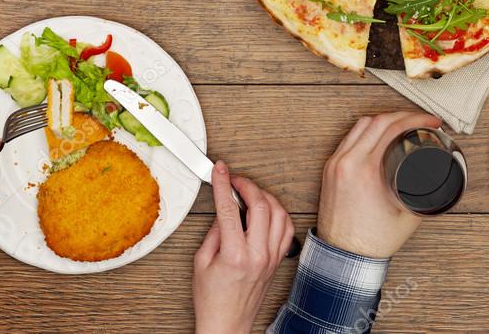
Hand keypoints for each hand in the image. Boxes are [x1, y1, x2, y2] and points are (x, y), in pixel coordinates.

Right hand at [193, 161, 294, 333]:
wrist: (228, 324)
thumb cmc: (212, 300)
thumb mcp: (201, 262)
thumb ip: (214, 232)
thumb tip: (225, 209)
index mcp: (235, 255)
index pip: (229, 208)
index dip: (224, 184)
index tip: (220, 171)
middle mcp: (258, 254)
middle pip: (260, 205)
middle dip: (246, 184)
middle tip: (234, 179)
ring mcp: (271, 257)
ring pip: (279, 213)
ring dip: (265, 196)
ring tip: (250, 192)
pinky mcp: (278, 260)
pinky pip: (287, 228)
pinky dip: (279, 212)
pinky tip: (267, 209)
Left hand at [318, 111, 440, 257]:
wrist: (343, 256)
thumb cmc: (372, 241)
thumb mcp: (409, 213)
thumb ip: (426, 191)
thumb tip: (441, 173)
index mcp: (365, 170)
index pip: (392, 127)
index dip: (416, 118)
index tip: (432, 121)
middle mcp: (346, 162)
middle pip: (377, 120)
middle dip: (403, 114)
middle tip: (421, 119)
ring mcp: (335, 163)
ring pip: (360, 125)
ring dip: (384, 119)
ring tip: (403, 122)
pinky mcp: (330, 168)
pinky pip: (349, 138)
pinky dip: (367, 130)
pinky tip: (379, 132)